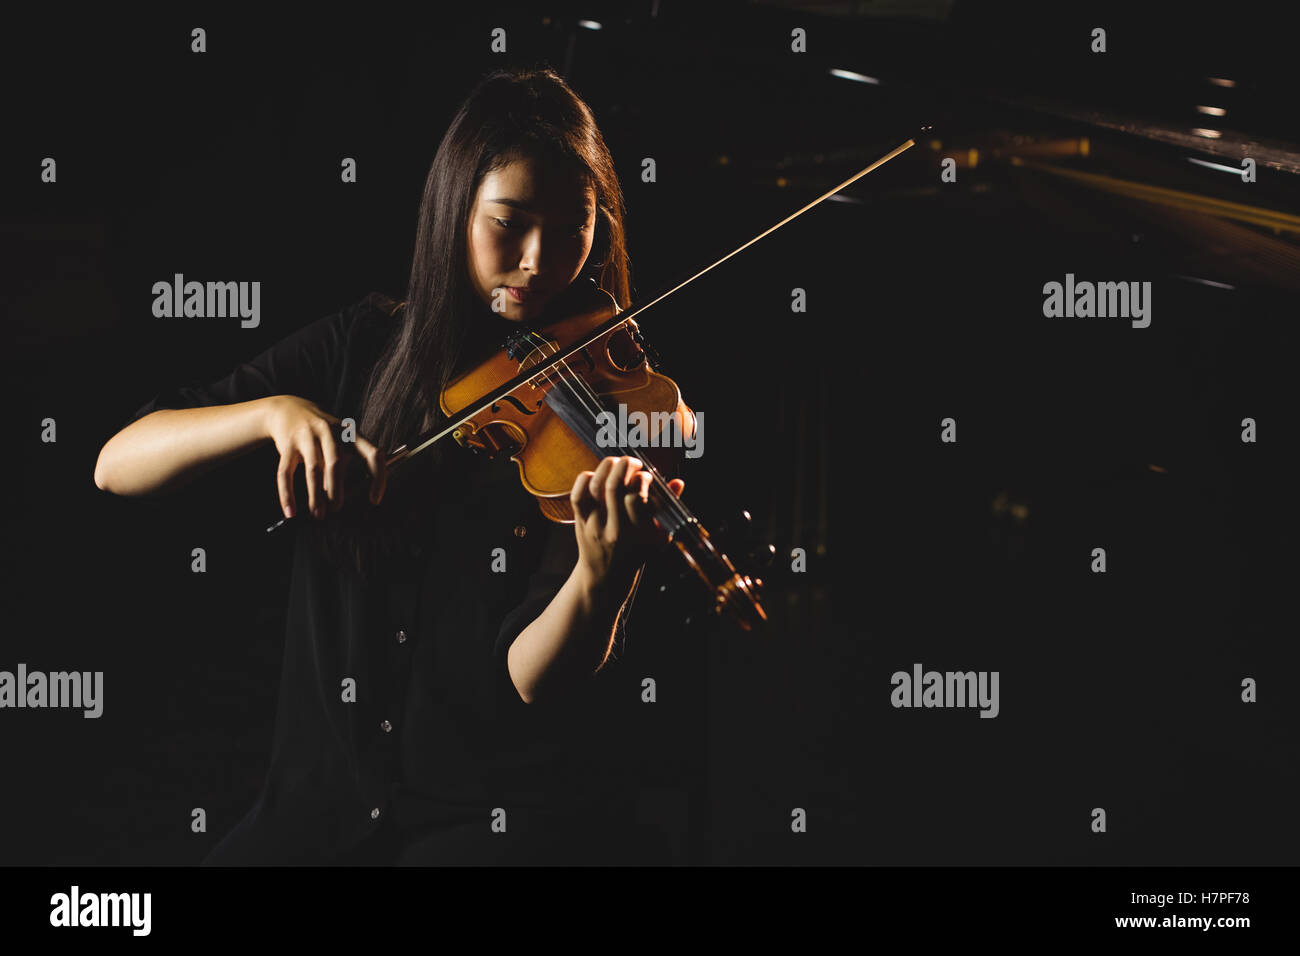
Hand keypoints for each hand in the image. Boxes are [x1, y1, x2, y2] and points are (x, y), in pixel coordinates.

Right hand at [263, 395, 387, 519]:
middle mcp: (330, 432)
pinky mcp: (287, 445)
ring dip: (315, 496)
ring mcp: (307, 436)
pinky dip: (287, 495)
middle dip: (337, 490)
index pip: (373, 454)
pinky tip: (290, 511)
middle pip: (336, 463)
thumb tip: (345, 497)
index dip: (378, 478)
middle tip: (337, 509)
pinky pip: (286, 473)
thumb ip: (346, 464)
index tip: (375, 500)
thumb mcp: (340, 440)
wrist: (289, 409)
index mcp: (351, 433)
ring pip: (313, 470)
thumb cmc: (323, 433)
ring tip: (318, 514)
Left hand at [570, 455, 684, 589]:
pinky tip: (597, 475)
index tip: (647, 477)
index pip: (637, 498)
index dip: (642, 479)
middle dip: (624, 466)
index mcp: (637, 532)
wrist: (606, 576)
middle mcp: (614, 527)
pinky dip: (585, 478)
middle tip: (632, 462)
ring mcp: (595, 524)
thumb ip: (667, 507)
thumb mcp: (659, 536)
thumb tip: (678, 482)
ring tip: (616, 462)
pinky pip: (578, 495)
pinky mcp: (580, 521)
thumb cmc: (637, 552)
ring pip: (595, 487)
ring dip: (606, 467)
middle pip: (615, 487)